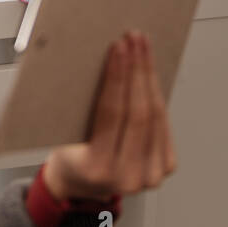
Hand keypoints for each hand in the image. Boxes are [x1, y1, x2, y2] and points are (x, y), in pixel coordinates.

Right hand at [42, 32, 176, 202]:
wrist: (83, 185)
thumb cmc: (69, 155)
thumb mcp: (63, 134)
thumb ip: (81, 107)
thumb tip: (96, 61)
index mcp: (98, 169)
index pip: (111, 114)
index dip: (117, 77)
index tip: (118, 49)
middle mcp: (128, 177)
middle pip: (138, 112)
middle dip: (137, 70)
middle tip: (134, 41)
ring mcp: (150, 175)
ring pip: (155, 115)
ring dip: (149, 77)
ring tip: (143, 50)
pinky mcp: (164, 167)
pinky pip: (163, 123)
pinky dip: (156, 94)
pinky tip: (150, 74)